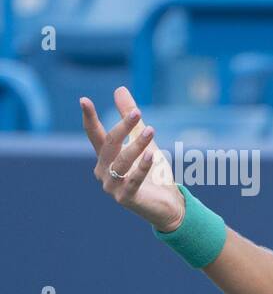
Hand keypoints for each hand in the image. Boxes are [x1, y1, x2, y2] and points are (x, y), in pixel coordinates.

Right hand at [81, 86, 182, 232]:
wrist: (166, 205)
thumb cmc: (152, 172)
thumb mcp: (143, 141)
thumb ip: (130, 118)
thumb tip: (119, 89)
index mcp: (105, 157)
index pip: (95, 134)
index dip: (89, 118)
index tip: (84, 100)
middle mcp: (104, 171)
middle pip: (110, 145)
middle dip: (122, 127)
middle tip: (137, 112)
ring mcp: (112, 186)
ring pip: (122, 161)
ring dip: (137, 145)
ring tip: (151, 130)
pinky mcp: (125, 198)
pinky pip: (133, 180)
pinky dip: (142, 167)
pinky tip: (151, 155)